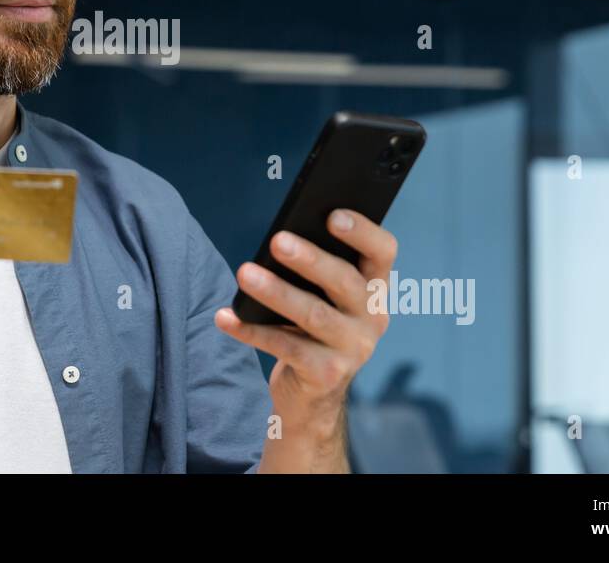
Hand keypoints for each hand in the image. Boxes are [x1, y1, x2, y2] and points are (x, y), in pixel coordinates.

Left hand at [214, 209, 397, 467]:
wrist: (314, 393)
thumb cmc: (313, 328)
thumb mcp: (324, 298)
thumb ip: (316, 270)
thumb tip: (281, 239)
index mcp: (374, 288)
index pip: (382, 251)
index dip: (362, 231)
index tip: (332, 215)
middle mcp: (373, 317)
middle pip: (344, 281)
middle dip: (310, 259)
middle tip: (278, 241)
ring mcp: (354, 349)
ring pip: (313, 315)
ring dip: (276, 292)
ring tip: (244, 274)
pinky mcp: (327, 374)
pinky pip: (285, 347)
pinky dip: (251, 331)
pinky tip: (226, 317)